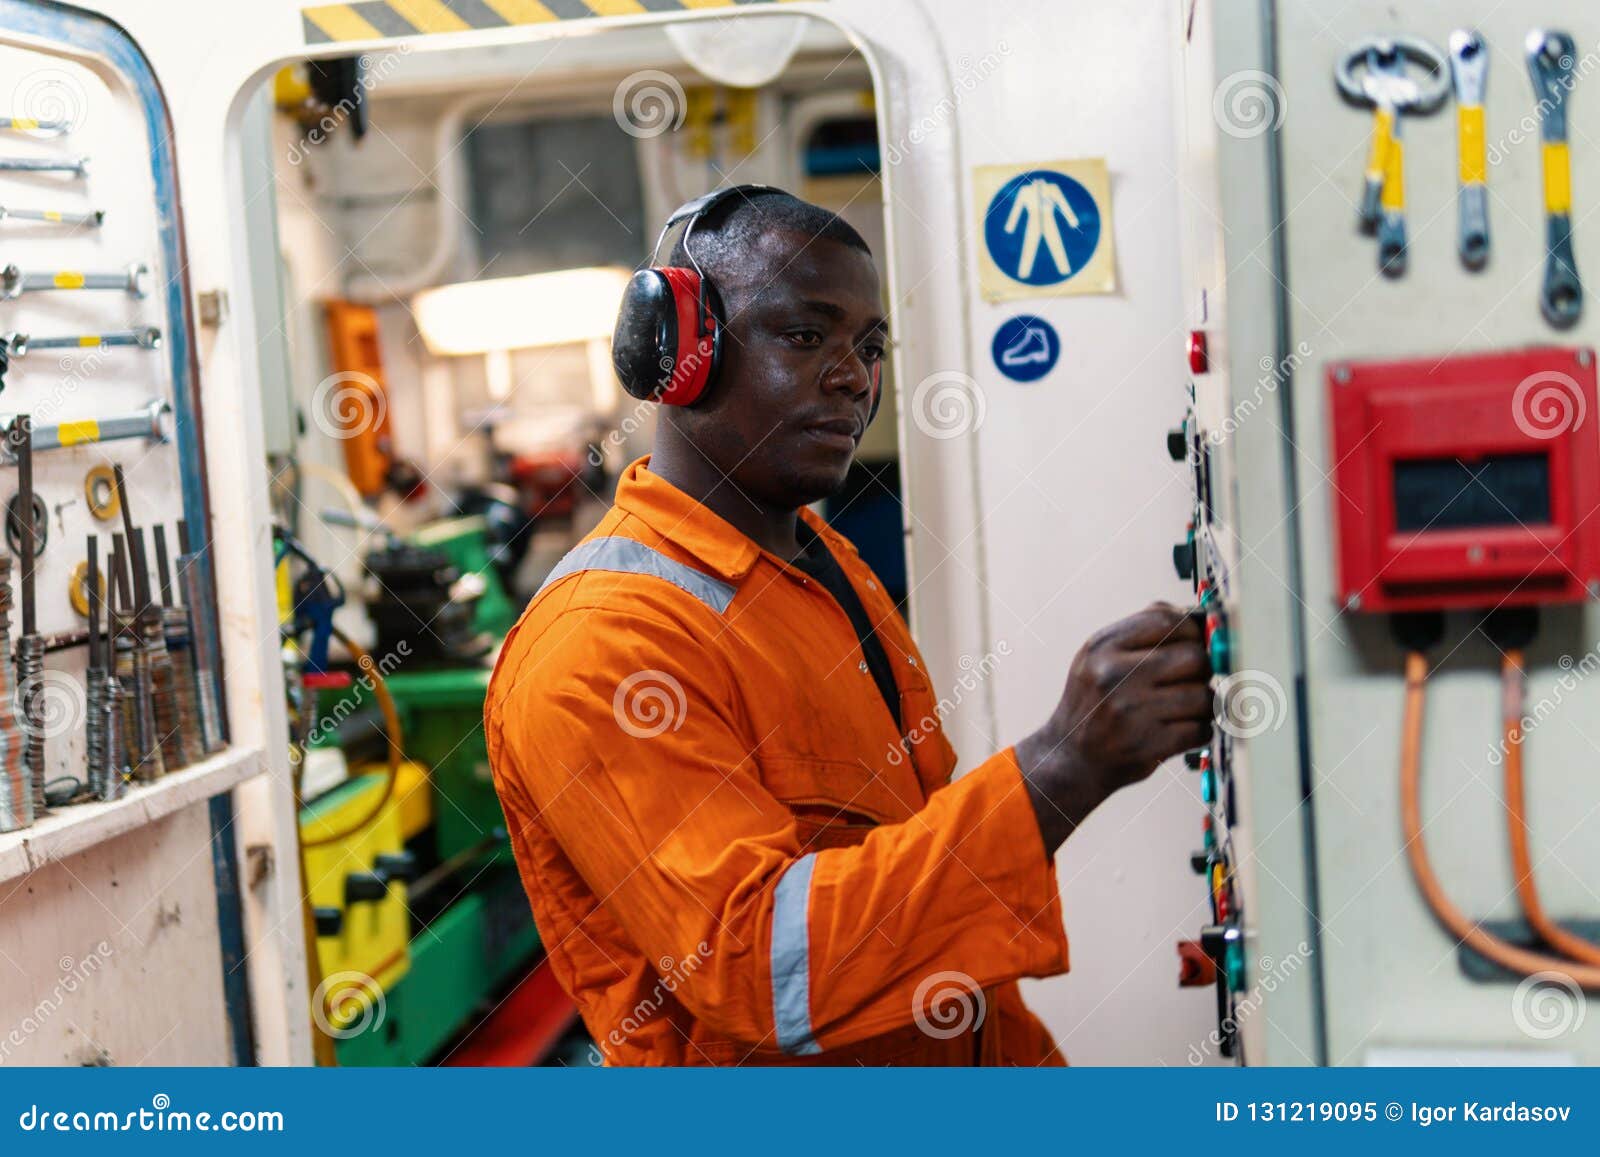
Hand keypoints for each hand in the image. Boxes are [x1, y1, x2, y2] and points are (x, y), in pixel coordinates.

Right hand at [1014, 603, 1213, 852]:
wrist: (1069, 757)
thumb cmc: (1094, 703)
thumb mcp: (1099, 657)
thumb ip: (1140, 632)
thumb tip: (1196, 616)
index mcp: (1102, 647)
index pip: (1167, 621)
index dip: (1192, 630)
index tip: (1194, 642)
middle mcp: (1113, 675)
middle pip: (1195, 657)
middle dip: (1201, 669)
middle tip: (1191, 679)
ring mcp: (1130, 711)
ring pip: (1204, 696)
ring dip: (1202, 704)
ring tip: (1184, 708)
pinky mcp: (1147, 745)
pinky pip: (1201, 729)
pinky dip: (1198, 731)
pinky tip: (1180, 730)